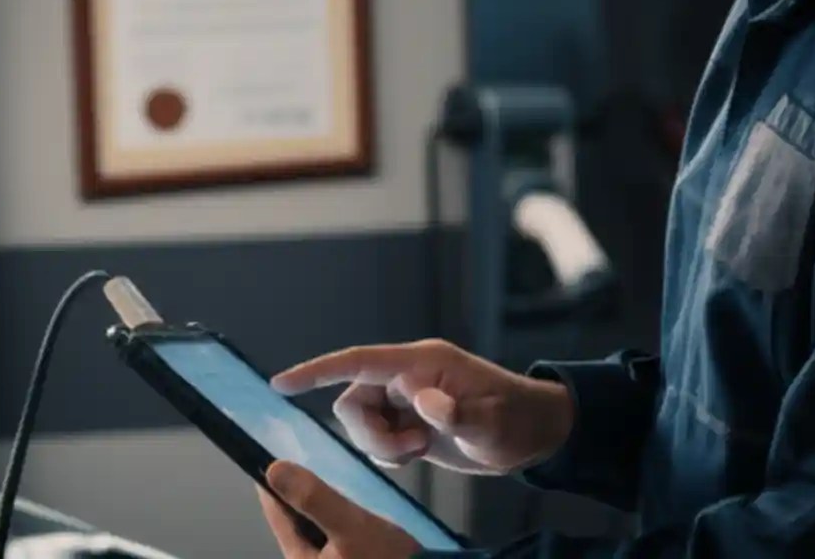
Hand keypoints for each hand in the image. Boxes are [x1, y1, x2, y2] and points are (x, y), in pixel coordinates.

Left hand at [258, 460, 420, 558]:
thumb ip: (313, 498)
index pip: (276, 513)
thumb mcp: (350, 526)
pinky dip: (336, 514)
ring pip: (314, 526)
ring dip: (319, 502)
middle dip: (299, 490)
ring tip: (328, 470)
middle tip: (306, 454)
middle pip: (295, 520)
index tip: (273, 449)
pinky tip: (348, 499)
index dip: (273, 481)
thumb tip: (273, 469)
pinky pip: (333, 533)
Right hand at [272, 340, 572, 474]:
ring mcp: (405, 398)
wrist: (533, 433)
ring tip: (420, 451)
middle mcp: (406, 376)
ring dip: (380, 444)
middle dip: (370, 433)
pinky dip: (388, 452)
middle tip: (411, 449)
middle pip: (352, 400)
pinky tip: (418, 453)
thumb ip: (455, 413)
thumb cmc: (516, 419)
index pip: (358, 361)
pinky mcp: (407, 418)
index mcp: (420, 363)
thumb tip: (422, 401)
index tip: (282, 383)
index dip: (317, 370)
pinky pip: (374, 436)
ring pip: (360, 421)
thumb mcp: (491, 422)